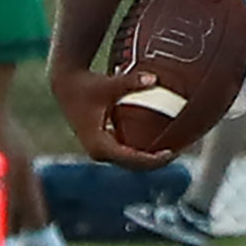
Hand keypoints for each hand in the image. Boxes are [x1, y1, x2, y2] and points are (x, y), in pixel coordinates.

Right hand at [48, 59, 179, 170]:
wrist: (65, 85)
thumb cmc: (87, 84)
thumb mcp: (110, 84)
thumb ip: (132, 82)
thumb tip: (155, 79)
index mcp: (99, 145)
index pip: (132, 160)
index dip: (154, 160)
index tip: (172, 153)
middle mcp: (98, 153)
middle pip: (132, 166)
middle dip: (155, 162)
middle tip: (179, 151)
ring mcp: (99, 150)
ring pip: (129, 162)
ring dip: (149, 159)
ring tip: (172, 150)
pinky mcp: (101, 144)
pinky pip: (125, 154)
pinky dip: (141, 152)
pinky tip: (158, 145)